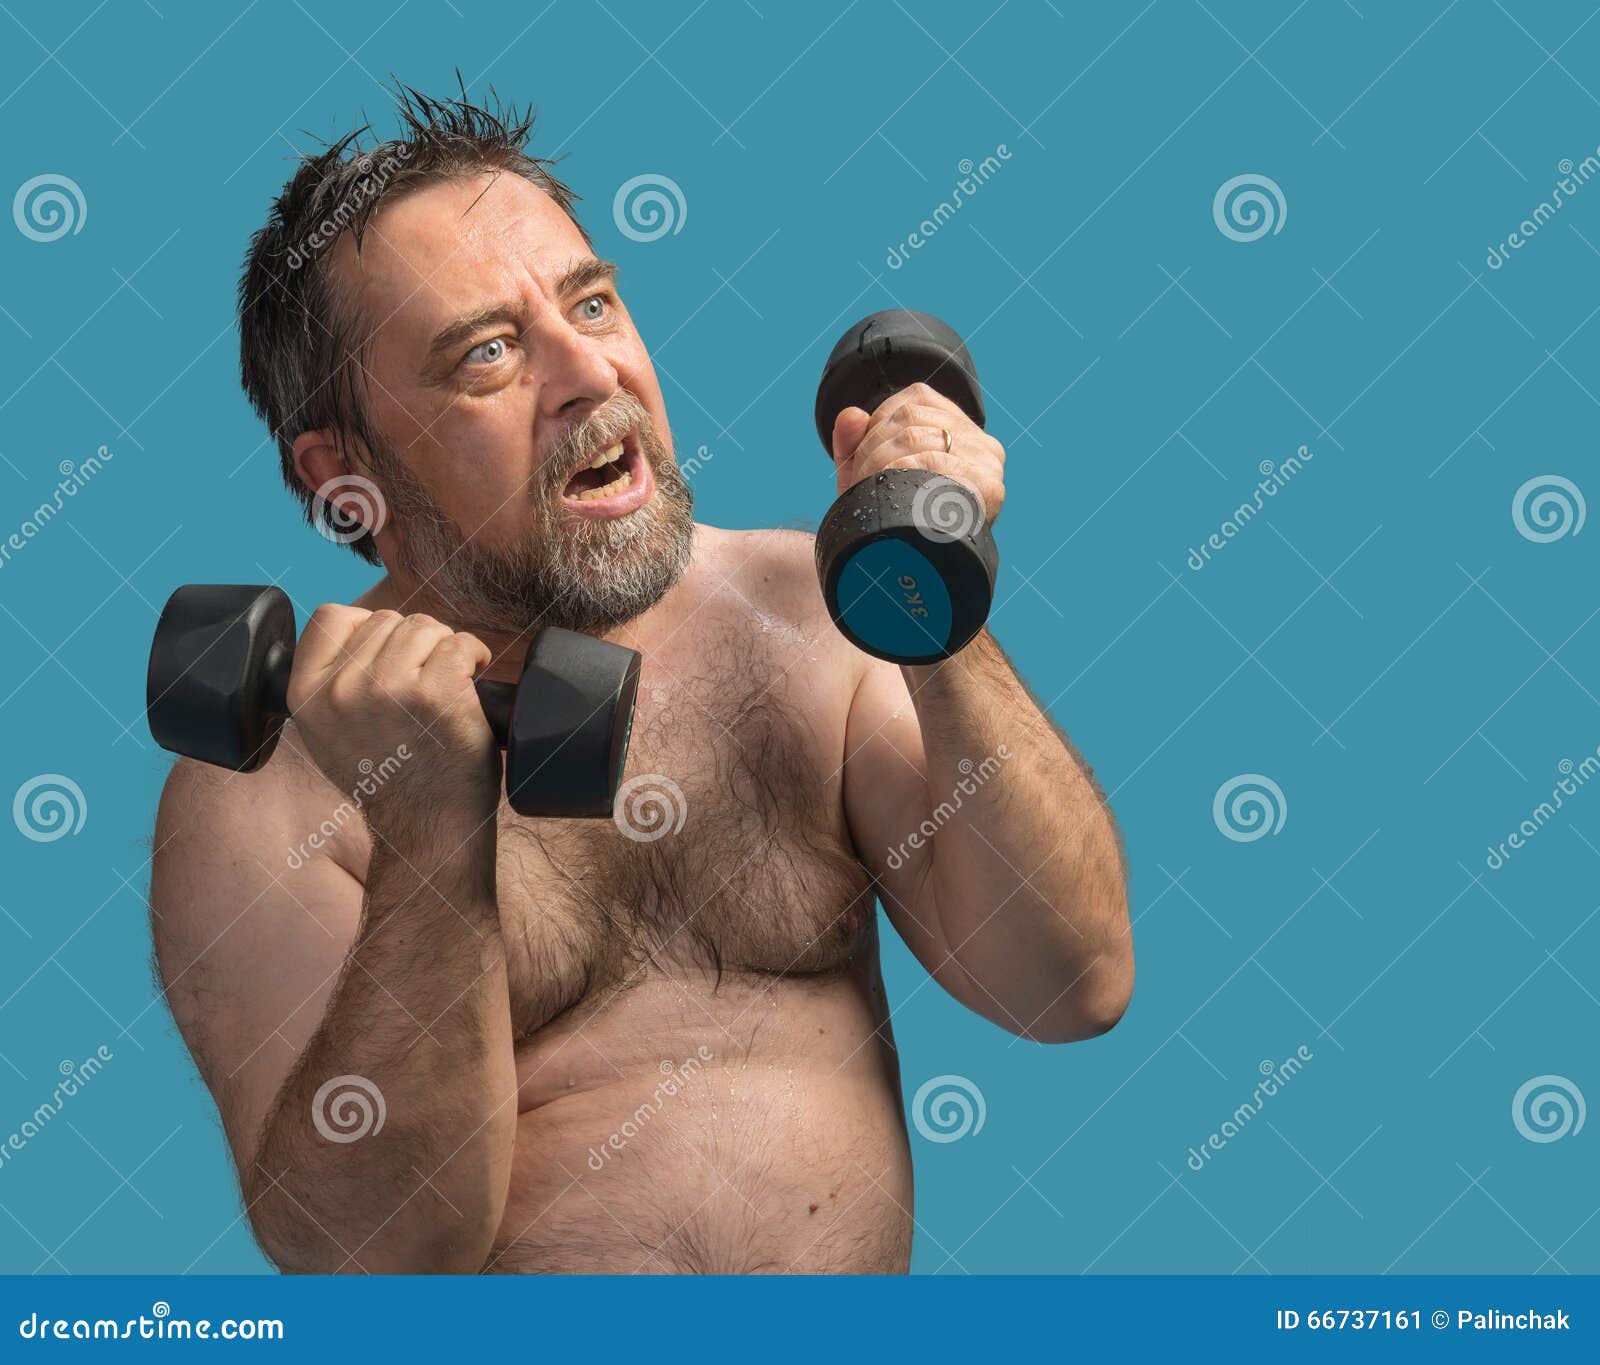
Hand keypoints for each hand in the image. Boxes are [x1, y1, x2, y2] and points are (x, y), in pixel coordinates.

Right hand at [285, 606, 500, 845]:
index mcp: (305, 694)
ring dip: (444, 648)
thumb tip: (359, 632)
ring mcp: (388, 689)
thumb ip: (331, 682)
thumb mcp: (328, 732)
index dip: (366, 625)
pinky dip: (474, 655)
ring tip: (445, 685)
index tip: (388, 654)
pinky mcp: (435, 694)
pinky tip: (471, 680)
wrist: (424, 826)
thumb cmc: (387, 779)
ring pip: (424, 626)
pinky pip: (460, 643)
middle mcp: (341, 689)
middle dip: (413, 643)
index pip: (331, 616)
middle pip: (386, 619)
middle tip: (423, 683)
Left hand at [829, 382, 1004, 527]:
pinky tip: (895, 493)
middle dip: (872, 446)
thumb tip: (850, 415)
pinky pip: (933, 463)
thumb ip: (854, 444)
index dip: (879, 422)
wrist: (918, 576)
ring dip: (880, 462)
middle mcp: (981, 443)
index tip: (861, 457)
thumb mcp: (868, 481)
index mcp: (960, 429)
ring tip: (872, 489)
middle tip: (859, 479)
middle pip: (911, 418)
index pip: (916, 399)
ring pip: (916, 436)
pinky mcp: (988, 487)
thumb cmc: (895, 523)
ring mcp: (988, 464)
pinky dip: (902, 473)